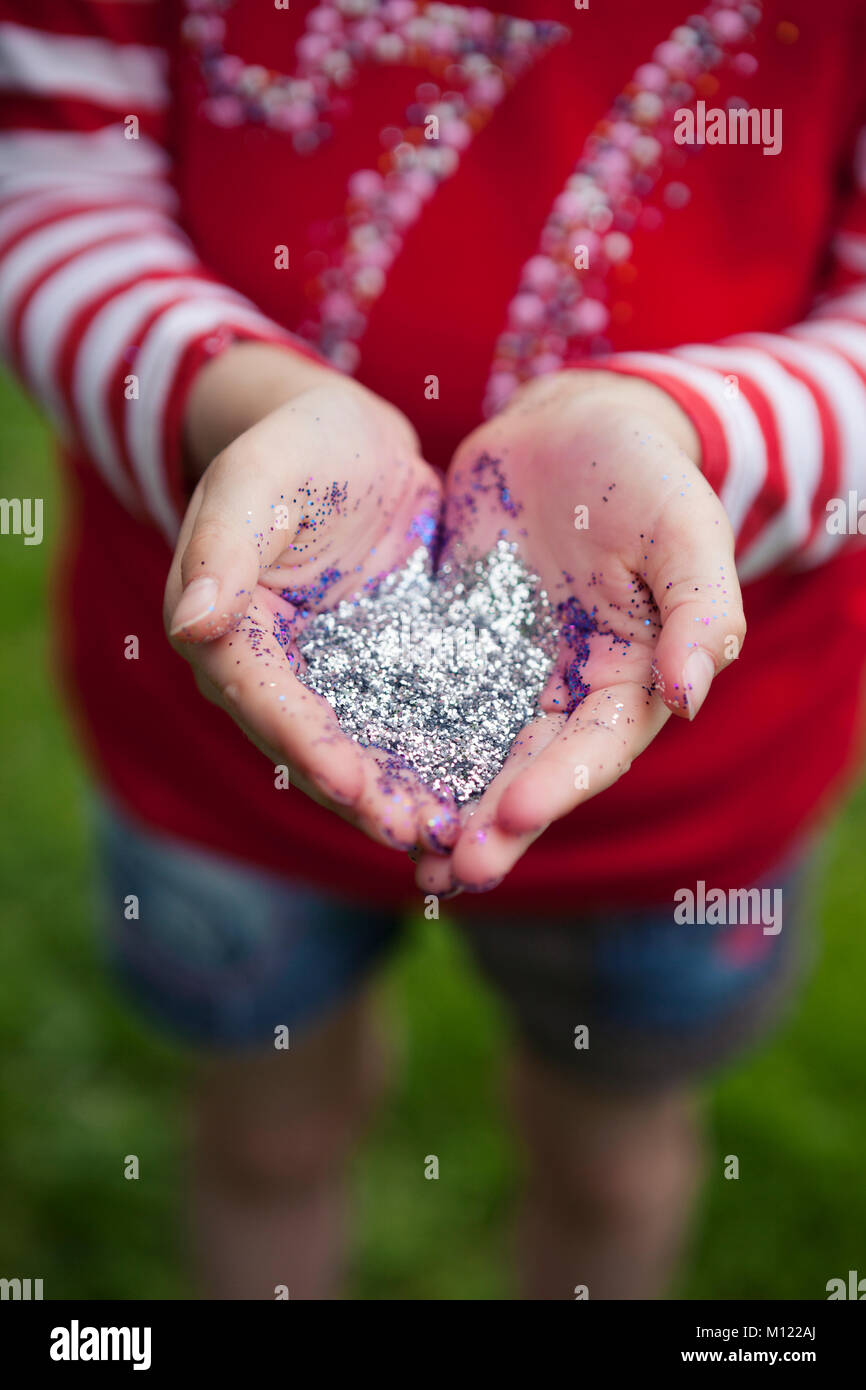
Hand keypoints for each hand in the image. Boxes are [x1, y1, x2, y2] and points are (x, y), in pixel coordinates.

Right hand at [165, 345, 457, 852]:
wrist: (353, 442)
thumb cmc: (297, 444)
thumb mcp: (260, 476)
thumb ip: (222, 544)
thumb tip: (191, 624)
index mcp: (224, 628)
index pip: (259, 697)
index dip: (303, 743)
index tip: (347, 782)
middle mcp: (268, 670)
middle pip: (305, 745)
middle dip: (355, 794)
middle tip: (409, 832)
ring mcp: (324, 679)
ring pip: (353, 751)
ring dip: (393, 797)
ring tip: (443, 836)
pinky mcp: (377, 675)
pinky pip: (400, 728)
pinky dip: (428, 764)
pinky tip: (469, 796)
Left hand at [414, 370, 745, 894]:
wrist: (571, 425)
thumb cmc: (641, 471)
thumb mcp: (682, 526)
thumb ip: (698, 605)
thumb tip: (692, 693)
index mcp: (632, 677)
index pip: (596, 747)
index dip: (557, 785)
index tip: (509, 813)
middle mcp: (572, 694)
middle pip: (534, 774)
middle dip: (497, 828)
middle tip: (451, 871)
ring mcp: (515, 679)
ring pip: (482, 759)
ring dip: (453, 813)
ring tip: (415, 863)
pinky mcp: (465, 654)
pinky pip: (434, 712)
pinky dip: (414, 754)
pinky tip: (374, 787)